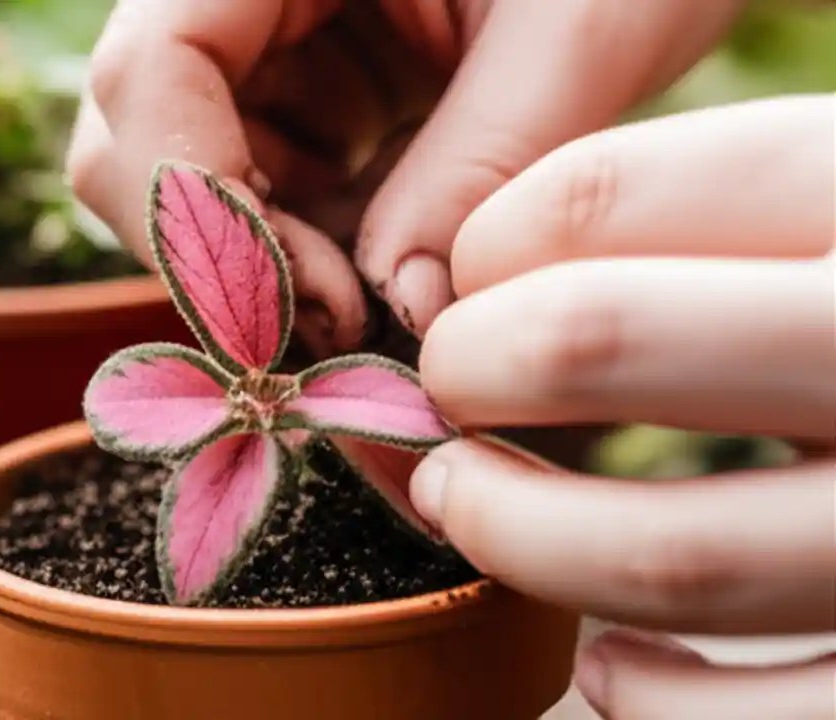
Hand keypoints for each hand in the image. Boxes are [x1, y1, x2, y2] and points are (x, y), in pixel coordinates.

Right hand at [68, 0, 743, 353]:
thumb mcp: (582, 28)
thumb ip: (482, 160)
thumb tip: (399, 308)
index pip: (154, 69)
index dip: (194, 201)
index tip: (297, 305)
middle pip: (139, 135)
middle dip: (225, 252)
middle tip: (342, 327)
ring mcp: (265, 40)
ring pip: (192, 177)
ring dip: (269, 265)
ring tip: (378, 308)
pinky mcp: (305, 88)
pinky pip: (263, 188)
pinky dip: (311, 250)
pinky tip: (390, 268)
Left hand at [413, 94, 835, 717]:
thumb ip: (715, 227)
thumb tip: (477, 260)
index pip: (621, 191)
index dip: (498, 238)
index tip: (467, 274)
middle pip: (601, 340)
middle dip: (475, 362)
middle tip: (447, 384)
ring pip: (669, 555)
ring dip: (518, 533)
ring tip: (467, 502)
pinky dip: (647, 699)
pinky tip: (612, 663)